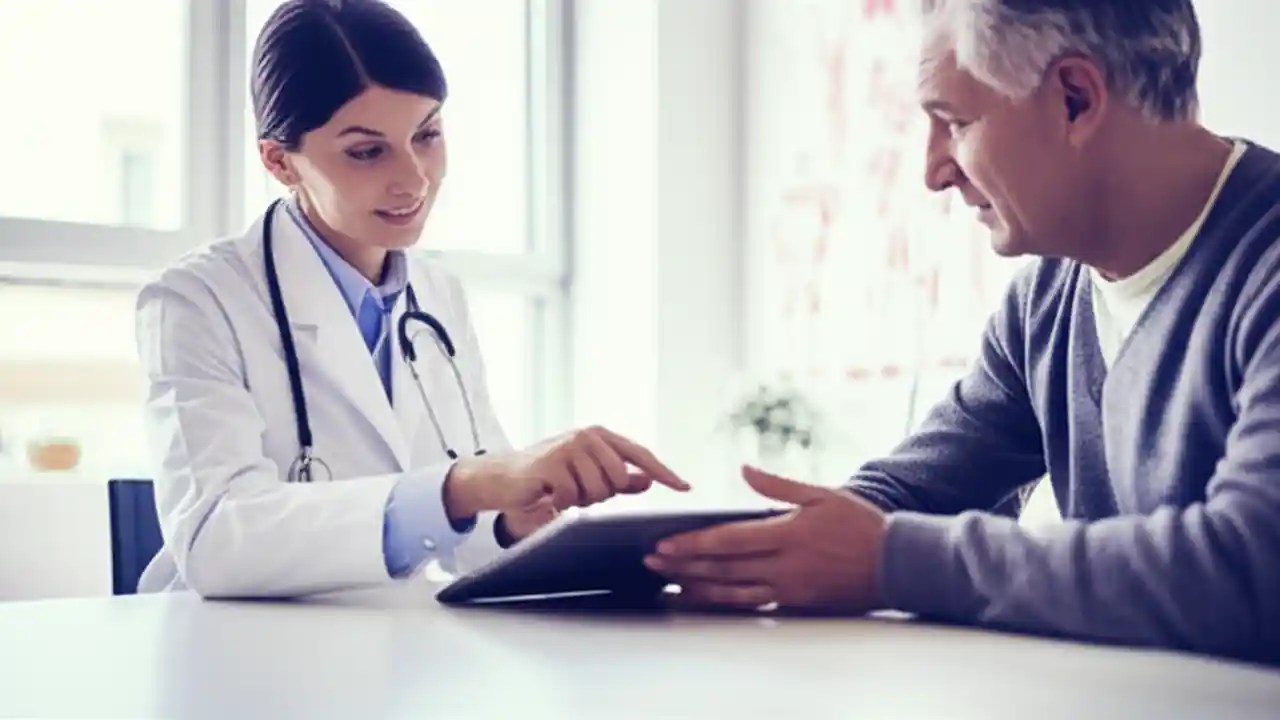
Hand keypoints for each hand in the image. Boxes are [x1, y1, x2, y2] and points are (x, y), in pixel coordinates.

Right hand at [444, 426, 690, 537]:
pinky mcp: (551, 462)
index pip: (641, 455)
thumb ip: (620, 478)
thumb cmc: (550, 476)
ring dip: (581, 500)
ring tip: (563, 490)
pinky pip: (574, 497)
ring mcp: (569, 446)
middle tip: (579, 491)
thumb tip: (650, 480)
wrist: (504, 477)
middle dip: (602, 494)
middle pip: (619, 479)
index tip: (685, 488)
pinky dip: (563, 503)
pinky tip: (550, 493)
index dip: (664, 473)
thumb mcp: (588, 476)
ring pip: (598, 490)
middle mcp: (588, 436)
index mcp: (601, 436)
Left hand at [643, 466, 886, 612]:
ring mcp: (789, 589)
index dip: (693, 544)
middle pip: (723, 569)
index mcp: (787, 534)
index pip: (729, 541)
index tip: (665, 544)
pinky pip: (753, 604)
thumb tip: (744, 468)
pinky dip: (725, 603)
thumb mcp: (822, 494)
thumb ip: (778, 485)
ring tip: (670, 584)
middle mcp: (784, 565)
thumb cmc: (861, 524)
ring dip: (698, 589)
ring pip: (733, 592)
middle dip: (684, 566)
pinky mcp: (797, 603)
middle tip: (653, 563)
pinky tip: (707, 600)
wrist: (897, 563)